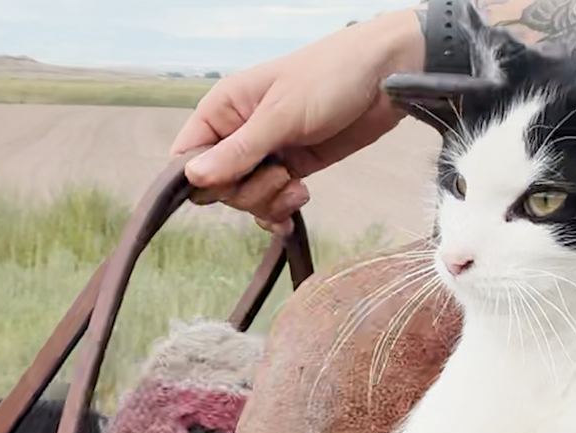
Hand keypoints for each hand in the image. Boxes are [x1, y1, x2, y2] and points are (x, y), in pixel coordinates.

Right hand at [171, 8, 425, 232]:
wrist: (387, 78)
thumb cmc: (330, 77)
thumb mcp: (282, 115)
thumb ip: (239, 151)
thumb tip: (193, 178)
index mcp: (225, 108)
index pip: (188, 154)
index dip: (202, 178)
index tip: (231, 183)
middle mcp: (240, 131)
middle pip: (218, 184)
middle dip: (248, 191)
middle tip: (281, 174)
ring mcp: (268, 151)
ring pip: (246, 197)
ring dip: (270, 202)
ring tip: (299, 188)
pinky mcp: (295, 166)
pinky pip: (272, 200)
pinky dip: (280, 210)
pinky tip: (295, 211)